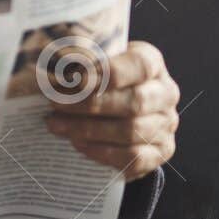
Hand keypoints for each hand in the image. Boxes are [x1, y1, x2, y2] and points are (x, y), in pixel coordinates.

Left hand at [45, 41, 178, 179]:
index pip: (139, 65)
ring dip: (88, 129)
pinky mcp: (161, 151)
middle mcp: (165, 93)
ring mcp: (166, 124)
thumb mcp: (95, 62)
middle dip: (89, 105)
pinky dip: (102, 152)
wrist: (122, 110)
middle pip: (134, 102)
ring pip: (131, 131)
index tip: (74, 78)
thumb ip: (81, 61)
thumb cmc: (102, 80)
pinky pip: (133, 157)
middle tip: (55, 105)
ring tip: (56, 125)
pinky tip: (78, 144)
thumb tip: (52, 68)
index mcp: (152, 63)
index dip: (108, 72)